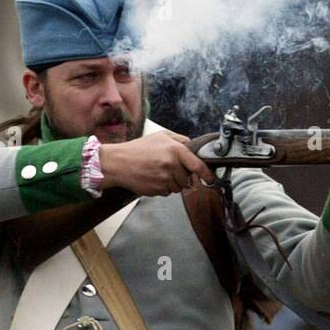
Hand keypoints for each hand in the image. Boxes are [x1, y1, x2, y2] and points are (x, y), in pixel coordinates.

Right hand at [99, 128, 215, 197]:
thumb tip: (193, 146)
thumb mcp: (160, 136)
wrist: (118, 163)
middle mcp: (171, 165)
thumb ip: (180, 140)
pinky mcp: (156, 190)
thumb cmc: (138, 149)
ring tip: (159, 173)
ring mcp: (164, 179)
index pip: (198, 165)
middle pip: (188, 178)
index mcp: (175, 150)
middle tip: (170, 169)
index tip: (210, 178)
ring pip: (178, 187)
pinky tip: (153, 178)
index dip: (206, 174)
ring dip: (173, 183)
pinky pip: (167, 192)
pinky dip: (163, 187)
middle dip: (182, 176)